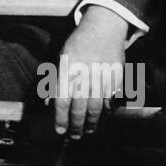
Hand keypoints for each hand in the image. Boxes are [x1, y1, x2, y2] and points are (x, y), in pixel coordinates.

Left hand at [52, 6, 129, 138]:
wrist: (104, 29)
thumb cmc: (79, 44)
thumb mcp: (63, 58)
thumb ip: (57, 81)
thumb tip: (50, 103)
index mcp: (69, 70)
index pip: (62, 101)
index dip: (60, 119)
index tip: (60, 130)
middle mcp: (85, 76)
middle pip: (79, 109)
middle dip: (75, 126)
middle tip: (74, 136)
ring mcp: (102, 78)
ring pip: (96, 108)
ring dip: (91, 122)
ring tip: (87, 130)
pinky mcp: (116, 79)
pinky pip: (110, 100)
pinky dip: (105, 111)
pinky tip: (101, 116)